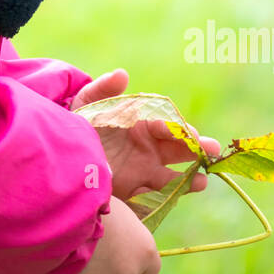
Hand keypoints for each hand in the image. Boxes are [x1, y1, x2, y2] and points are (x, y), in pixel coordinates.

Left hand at [69, 69, 221, 202]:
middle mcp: (148, 148)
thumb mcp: (87, 103)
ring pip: (172, 176)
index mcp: (142, 124)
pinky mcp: (132, 192)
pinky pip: (153, 197)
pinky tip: (175, 199)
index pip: (166, 125)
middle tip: (211, 151)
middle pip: (178, 149)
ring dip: (188, 179)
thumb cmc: (78, 123)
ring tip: (202, 181)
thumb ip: (103, 88)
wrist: (62, 152)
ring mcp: (142, 171)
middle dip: (197, 149)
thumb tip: (122, 74)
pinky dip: (166, 198)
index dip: (179, 128)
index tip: (190, 133)